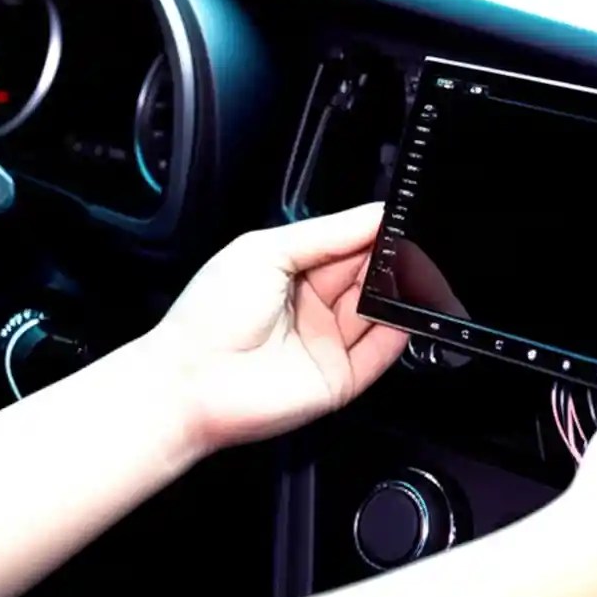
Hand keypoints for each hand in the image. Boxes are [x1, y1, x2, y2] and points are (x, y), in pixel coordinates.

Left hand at [147, 203, 407, 451]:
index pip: (347, 246)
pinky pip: (381, 352)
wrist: (192, 381)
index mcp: (293, 273)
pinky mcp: (342, 379)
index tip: (394, 221)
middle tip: (401, 249)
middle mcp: (314, 308)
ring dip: (396, 293)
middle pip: (368, 277)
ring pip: (379, 311)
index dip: (372, 234)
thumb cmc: (209, 316)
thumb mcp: (265, 252)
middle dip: (388, 261)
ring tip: (402, 276)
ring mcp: (329, 343)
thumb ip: (326, 233)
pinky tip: (404, 312)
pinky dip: (399, 331)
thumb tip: (374, 215)